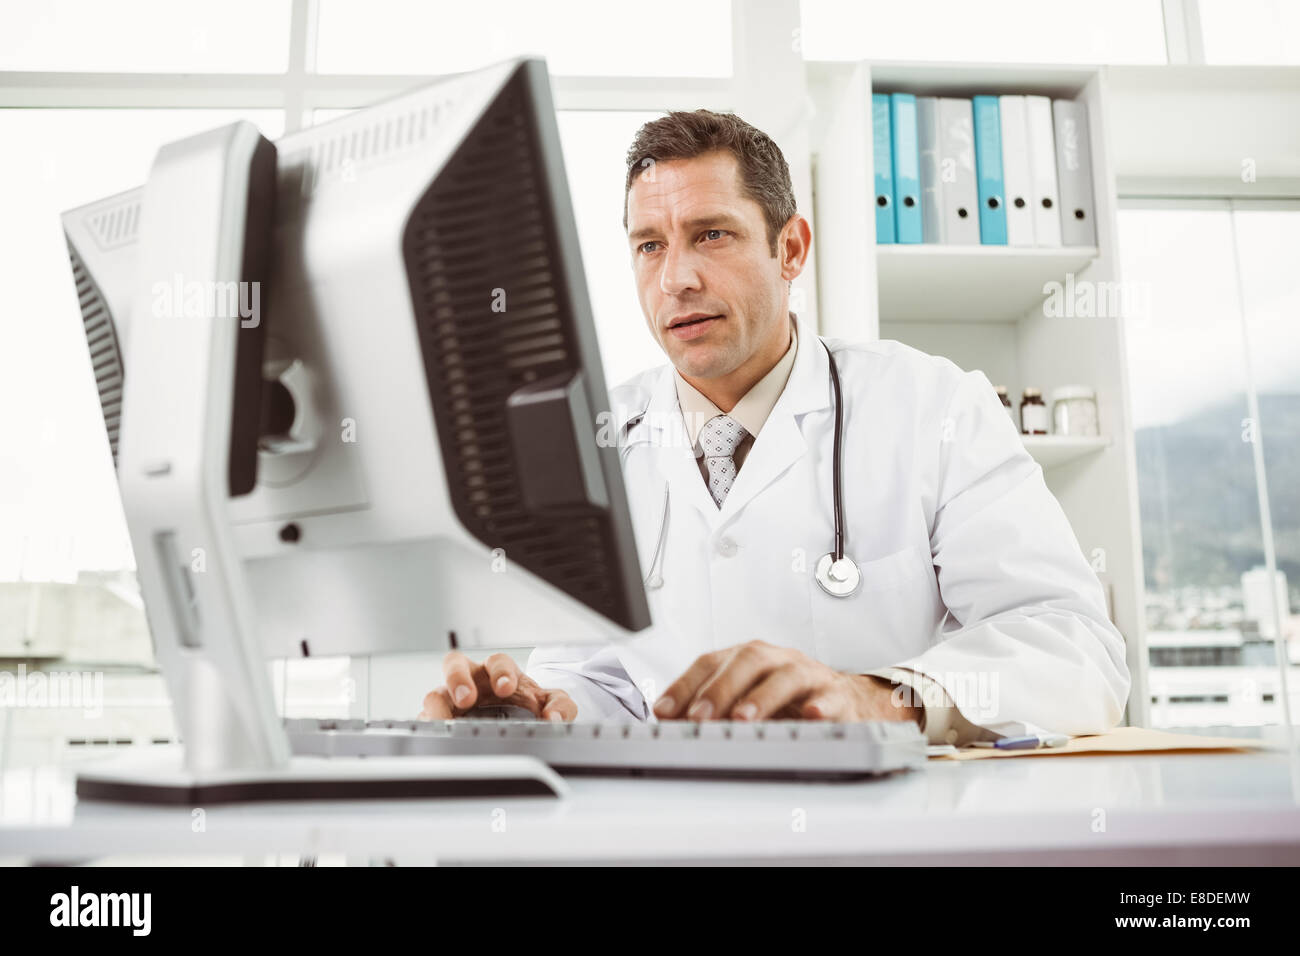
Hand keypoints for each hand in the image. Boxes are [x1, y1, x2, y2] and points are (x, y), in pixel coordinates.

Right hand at [419, 651, 577, 720]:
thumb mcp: (547, 702)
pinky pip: (426, 720)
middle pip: (455, 664)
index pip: (497, 662)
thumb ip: (560, 706)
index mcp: (498, 671)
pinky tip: (436, 738)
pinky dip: (429, 728)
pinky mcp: (440, 719)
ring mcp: (452, 698)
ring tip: (446, 722)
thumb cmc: (525, 703)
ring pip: (435, 693)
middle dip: (459, 679)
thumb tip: (555, 718)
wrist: (514, 716)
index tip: (505, 687)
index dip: (500, 672)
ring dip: (438, 707)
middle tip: (467, 698)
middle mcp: (472, 679)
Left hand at [652, 640, 922, 723]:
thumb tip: (668, 726)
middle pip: (746, 661)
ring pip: (784, 676)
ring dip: (761, 698)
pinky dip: (819, 707)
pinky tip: (809, 717)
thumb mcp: (745, 699)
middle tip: (699, 717)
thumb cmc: (787, 699)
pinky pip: (828, 699)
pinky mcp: (835, 696)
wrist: (843, 699)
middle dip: (719, 689)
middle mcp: (775, 660)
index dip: (684, 685)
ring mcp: (806, 674)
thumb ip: (711, 708)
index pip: (710, 662)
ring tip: (742, 719)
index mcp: (747, 658)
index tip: (663, 712)